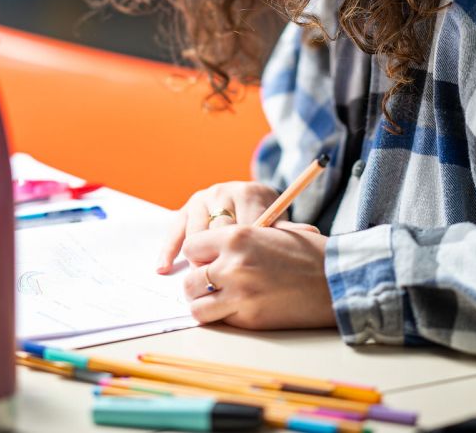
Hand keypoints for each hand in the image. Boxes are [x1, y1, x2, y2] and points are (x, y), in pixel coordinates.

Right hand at [156, 181, 281, 273]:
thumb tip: (311, 233)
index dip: (241, 256)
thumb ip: (288, 231)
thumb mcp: (278, 223)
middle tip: (220, 284)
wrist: (250, 199)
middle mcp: (221, 192)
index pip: (241, 228)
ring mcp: (201, 199)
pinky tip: (164, 268)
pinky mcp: (184, 209)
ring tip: (201, 280)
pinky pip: (174, 231)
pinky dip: (169, 250)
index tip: (242, 277)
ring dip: (196, 259)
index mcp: (248, 193)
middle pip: (215, 232)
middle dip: (217, 260)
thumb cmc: (267, 218)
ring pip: (194, 234)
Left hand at [182, 225, 336, 329]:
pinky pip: (219, 321)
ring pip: (196, 306)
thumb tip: (213, 247)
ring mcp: (239, 295)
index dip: (198, 254)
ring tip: (215, 301)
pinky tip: (234, 310)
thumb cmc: (308, 253)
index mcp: (237, 237)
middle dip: (196, 282)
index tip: (207, 259)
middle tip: (209, 283)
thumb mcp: (271, 231)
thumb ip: (239, 239)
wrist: (337, 280)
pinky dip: (221, 317)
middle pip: (189, 279)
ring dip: (203, 304)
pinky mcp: (250, 319)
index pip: (192, 246)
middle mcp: (233, 265)